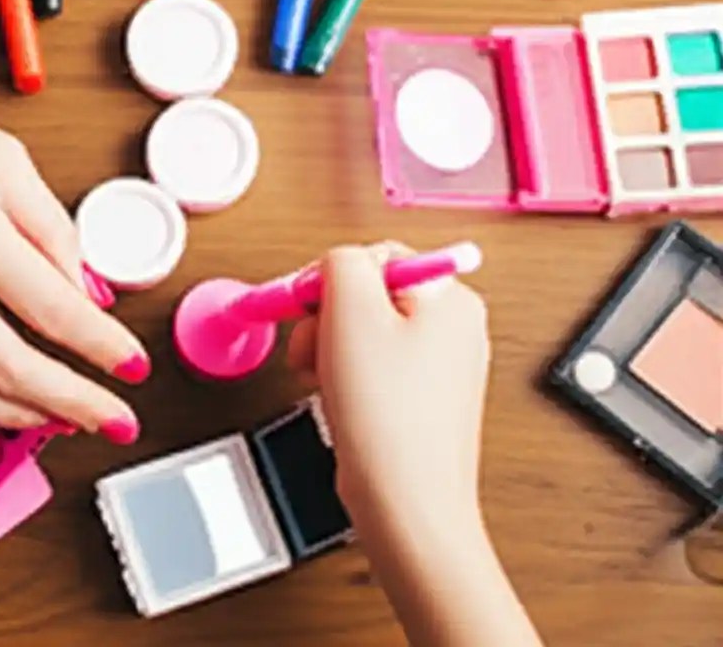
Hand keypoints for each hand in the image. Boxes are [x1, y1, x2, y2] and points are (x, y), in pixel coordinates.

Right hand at [286, 243, 489, 526]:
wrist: (406, 503)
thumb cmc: (389, 421)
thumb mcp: (351, 315)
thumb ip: (341, 265)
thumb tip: (337, 260)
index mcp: (450, 297)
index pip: (376, 255)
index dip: (329, 280)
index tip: (303, 308)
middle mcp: (454, 327)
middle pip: (369, 294)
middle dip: (328, 319)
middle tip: (315, 350)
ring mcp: (440, 365)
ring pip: (366, 332)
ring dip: (332, 349)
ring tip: (328, 381)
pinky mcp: (421, 399)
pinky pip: (374, 367)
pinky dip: (347, 378)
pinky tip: (343, 401)